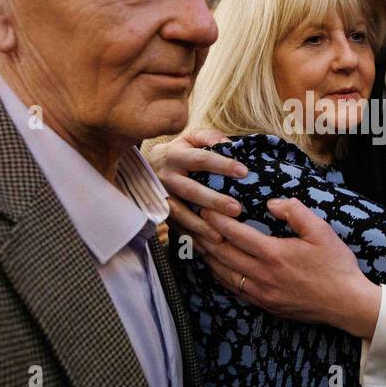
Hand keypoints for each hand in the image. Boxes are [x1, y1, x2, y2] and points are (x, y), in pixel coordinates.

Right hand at [146, 128, 243, 243]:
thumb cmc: (177, 152)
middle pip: (191, 190)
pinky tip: (206, 249)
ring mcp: (160, 198)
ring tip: (221, 236)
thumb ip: (209, 137)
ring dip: (200, 226)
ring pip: (180, 213)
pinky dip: (190, 239)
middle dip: (214, 201)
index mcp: (175, 155)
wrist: (142, 168)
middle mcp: (166, 177)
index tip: (244, 171)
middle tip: (237, 209)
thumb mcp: (189, 138)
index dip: (222, 164)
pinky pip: (174, 229)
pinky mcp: (159, 214)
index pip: (201, 159)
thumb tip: (229, 144)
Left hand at [197, 198, 381, 338]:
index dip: (217, 221)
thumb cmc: (336, 266)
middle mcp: (262, 275)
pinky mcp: (266, 305)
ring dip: (209, 258)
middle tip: (193, 224)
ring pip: (224, 274)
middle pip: (223, 254)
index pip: (235, 234)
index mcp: (274, 254)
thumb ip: (295, 212)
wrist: (346, 304)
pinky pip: (235, 289)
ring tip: (198, 244)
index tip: (206, 209)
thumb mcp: (321, 231)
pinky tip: (217, 269)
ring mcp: (262, 293)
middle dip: (205, 237)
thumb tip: (272, 203)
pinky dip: (221, 277)